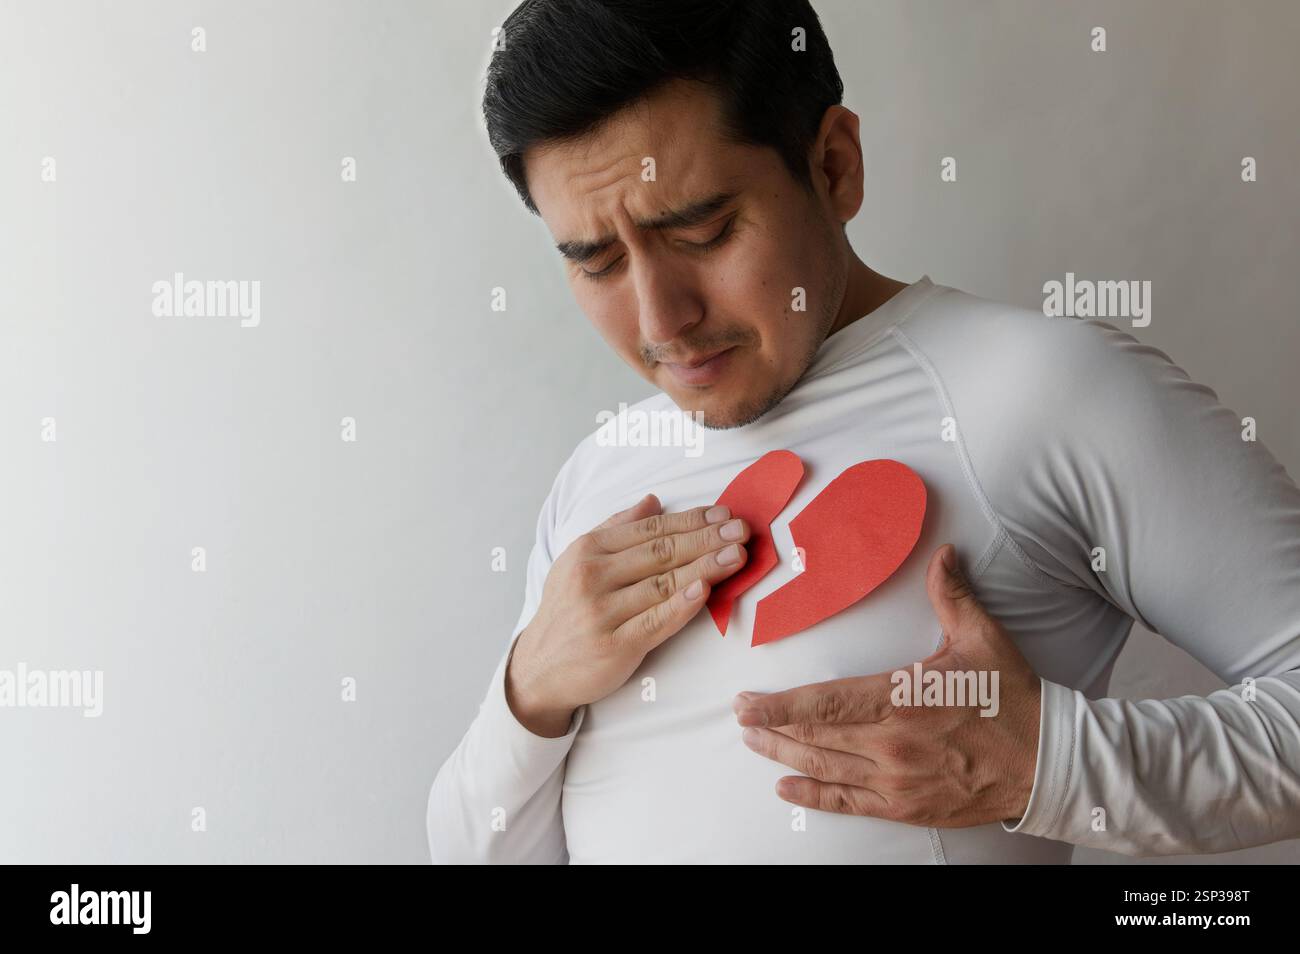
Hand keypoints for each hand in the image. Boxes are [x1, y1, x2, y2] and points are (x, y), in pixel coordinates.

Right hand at [508, 493, 750, 736]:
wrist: (539, 668)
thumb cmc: (568, 611)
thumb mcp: (578, 561)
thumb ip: (616, 529)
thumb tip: (652, 500)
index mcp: (588, 550)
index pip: (649, 529)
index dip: (690, 520)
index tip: (724, 514)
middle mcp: (592, 576)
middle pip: (660, 552)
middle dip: (705, 538)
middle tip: (742, 530)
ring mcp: (602, 612)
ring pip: (663, 584)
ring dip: (705, 567)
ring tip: (736, 555)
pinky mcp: (614, 646)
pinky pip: (655, 622)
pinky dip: (682, 605)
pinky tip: (705, 591)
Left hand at [732, 543, 1041, 826]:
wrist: (1049, 763)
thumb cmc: (1011, 700)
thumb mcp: (981, 639)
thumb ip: (952, 595)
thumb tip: (942, 553)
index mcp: (901, 700)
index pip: (825, 703)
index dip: (780, 705)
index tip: (746, 703)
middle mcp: (891, 744)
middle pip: (814, 737)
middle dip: (771, 728)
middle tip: (741, 720)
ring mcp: (896, 781)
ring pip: (825, 769)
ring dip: (784, 756)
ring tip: (754, 743)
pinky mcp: (906, 806)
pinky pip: (849, 804)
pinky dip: (814, 797)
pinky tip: (787, 787)